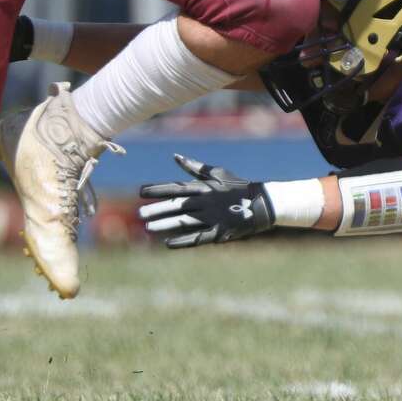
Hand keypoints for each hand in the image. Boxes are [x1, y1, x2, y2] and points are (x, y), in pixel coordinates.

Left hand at [139, 154, 273, 247]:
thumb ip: (195, 167)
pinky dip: (183, 241)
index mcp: (204, 187)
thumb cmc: (236, 186)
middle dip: (157, 209)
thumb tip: (175, 156)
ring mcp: (211, 217)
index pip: (175, 188)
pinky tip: (168, 244)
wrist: (261, 203)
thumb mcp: (217, 173)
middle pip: (177, 206)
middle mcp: (205, 202)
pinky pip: (197, 237)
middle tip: (140, 214)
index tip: (141, 192)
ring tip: (148, 228)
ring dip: (165, 224)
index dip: (158, 190)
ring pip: (184, 221)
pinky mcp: (218, 232)